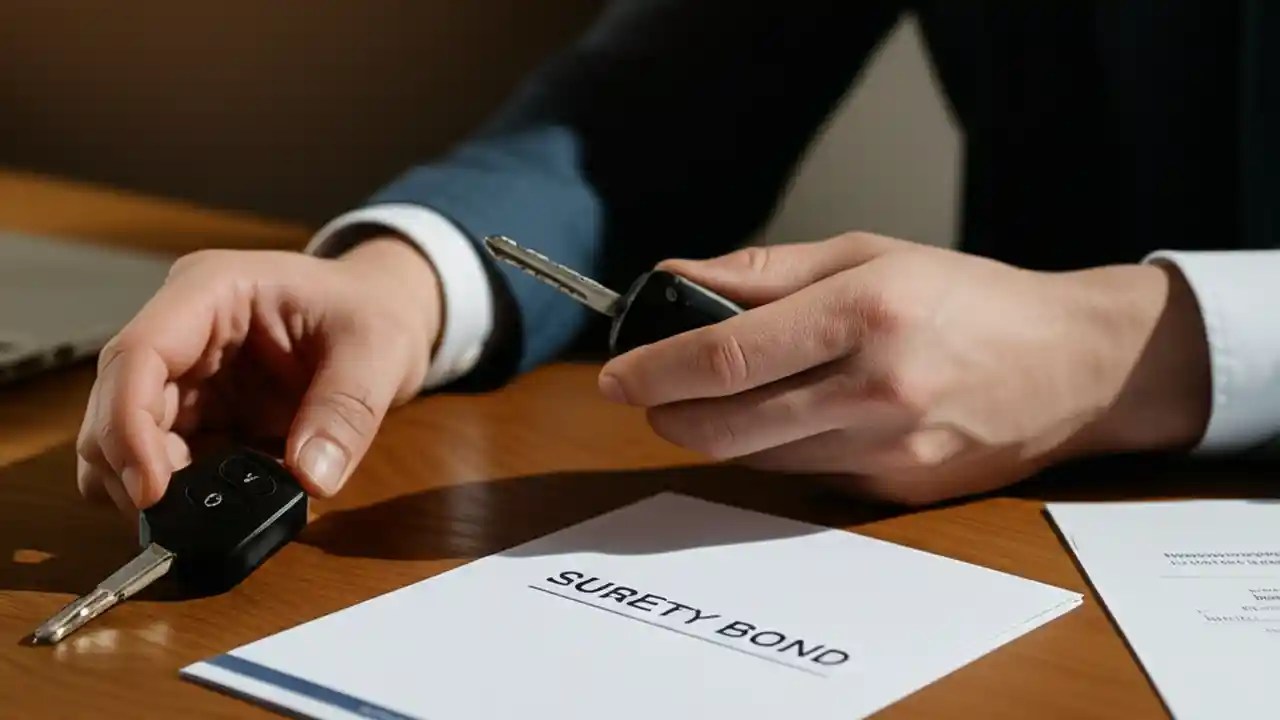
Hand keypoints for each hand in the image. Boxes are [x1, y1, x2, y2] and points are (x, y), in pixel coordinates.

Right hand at [77, 237, 441, 517]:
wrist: (386, 311)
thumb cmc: (376, 311)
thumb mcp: (378, 352)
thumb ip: (346, 413)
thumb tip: (310, 478)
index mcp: (214, 290)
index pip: (138, 352)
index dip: (127, 423)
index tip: (149, 489)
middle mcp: (185, 328)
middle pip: (117, 399)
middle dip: (131, 464)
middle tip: (169, 520)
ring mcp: (188, 370)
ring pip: (127, 433)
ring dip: (147, 480)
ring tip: (197, 515)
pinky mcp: (201, 409)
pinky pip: (166, 455)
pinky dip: (178, 489)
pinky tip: (215, 505)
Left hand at [598, 232, 1210, 504]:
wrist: (1073, 367)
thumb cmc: (969, 298)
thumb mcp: (870, 255)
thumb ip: (767, 271)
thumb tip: (679, 280)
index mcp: (866, 313)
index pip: (729, 356)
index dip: (656, 370)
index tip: (616, 374)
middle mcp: (876, 390)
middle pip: (727, 427)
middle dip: (667, 416)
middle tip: (648, 395)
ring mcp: (889, 451)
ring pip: (757, 460)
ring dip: (717, 433)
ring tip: (719, 398)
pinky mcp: (898, 493)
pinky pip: (805, 477)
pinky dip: (776, 451)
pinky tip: (792, 418)